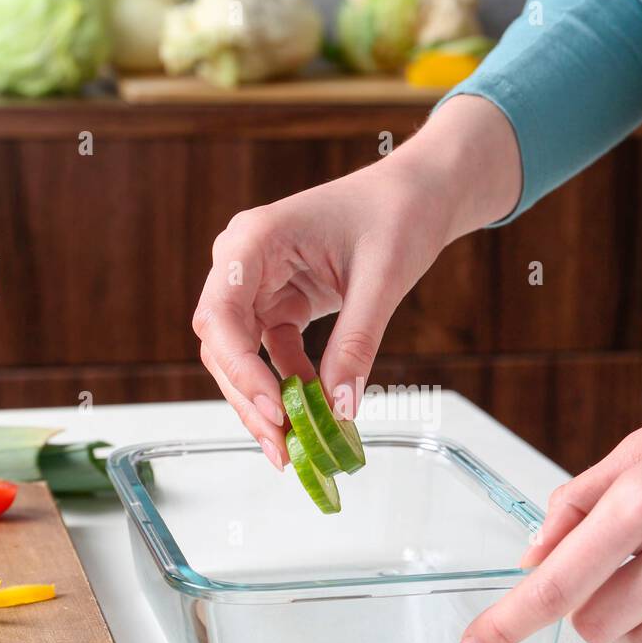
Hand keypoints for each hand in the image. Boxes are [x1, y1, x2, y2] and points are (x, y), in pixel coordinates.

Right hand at [192, 95, 520, 467]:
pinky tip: (317, 413)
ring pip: (242, 357)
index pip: (222, 316)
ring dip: (266, 402)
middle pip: (224, 345)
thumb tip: (341, 409)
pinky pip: (272, 355)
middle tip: (283, 449)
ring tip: (296, 447)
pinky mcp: (280, 304)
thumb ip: (356, 343)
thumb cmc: (398, 213)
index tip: (274, 411)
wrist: (419, 193)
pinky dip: (291, 387)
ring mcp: (258, 285)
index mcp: (254, 241)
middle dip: (250, 400)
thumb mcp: (382, 279)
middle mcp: (244, 263)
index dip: (240, 370)